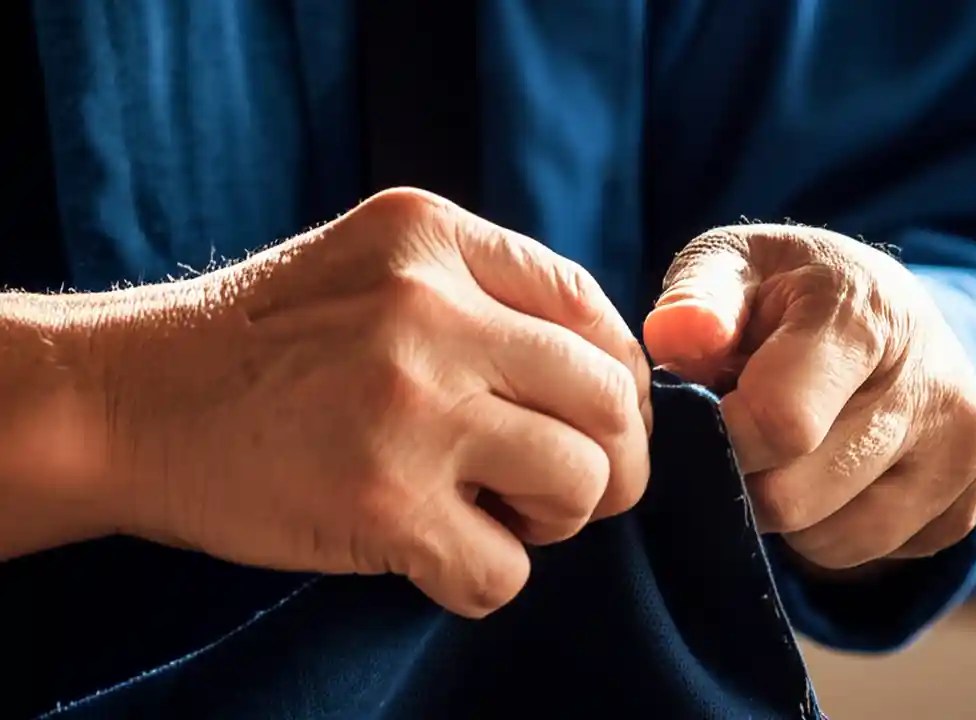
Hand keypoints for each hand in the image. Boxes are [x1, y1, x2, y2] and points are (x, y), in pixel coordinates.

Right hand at [92, 188, 650, 616]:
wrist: (127, 401)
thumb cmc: (262, 343)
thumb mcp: (371, 266)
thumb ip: (481, 292)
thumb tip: (603, 371)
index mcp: (431, 240)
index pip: (589, 310)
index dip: (618, 384)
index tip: (598, 424)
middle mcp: (428, 313)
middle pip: (605, 399)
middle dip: (617, 462)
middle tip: (579, 490)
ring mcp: (408, 409)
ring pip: (579, 482)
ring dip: (556, 518)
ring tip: (495, 512)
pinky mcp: (381, 503)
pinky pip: (505, 569)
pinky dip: (484, 577)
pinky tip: (438, 555)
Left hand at [644, 224, 975, 570]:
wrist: (890, 308)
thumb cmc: (792, 288)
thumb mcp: (736, 264)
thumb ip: (699, 298)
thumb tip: (675, 338)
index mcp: (865, 318)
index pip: (781, 424)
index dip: (720, 434)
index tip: (704, 411)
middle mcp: (933, 388)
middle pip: (793, 497)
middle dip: (744, 475)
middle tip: (740, 431)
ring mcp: (962, 453)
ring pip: (828, 542)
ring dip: (784, 513)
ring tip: (784, 448)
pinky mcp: (968, 505)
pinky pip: (868, 556)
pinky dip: (830, 528)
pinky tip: (830, 469)